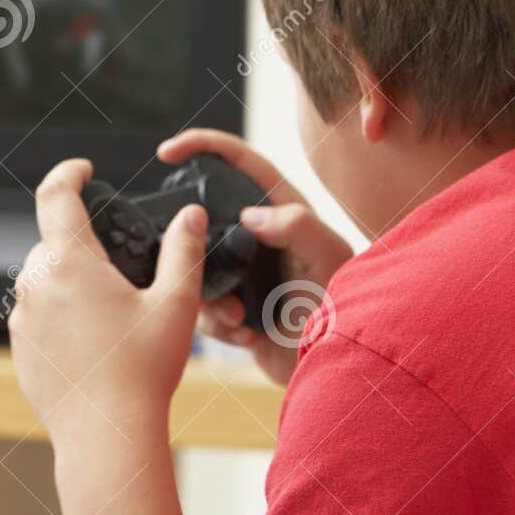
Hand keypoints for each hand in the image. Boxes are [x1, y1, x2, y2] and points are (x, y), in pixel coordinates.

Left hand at [9, 158, 206, 443]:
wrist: (106, 435)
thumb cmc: (142, 370)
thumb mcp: (175, 304)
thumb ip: (183, 251)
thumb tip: (190, 214)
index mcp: (68, 261)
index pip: (55, 195)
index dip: (68, 173)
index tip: (83, 169)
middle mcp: (34, 283)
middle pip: (52, 243)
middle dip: (82, 243)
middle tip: (120, 263)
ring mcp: (22, 318)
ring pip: (43, 280)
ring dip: (70, 280)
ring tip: (113, 309)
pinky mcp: (20, 349)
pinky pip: (37, 315)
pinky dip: (61, 315)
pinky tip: (96, 342)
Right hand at [157, 129, 352, 384]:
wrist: (342, 367)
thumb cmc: (348, 307)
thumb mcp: (329, 259)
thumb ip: (298, 226)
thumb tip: (247, 215)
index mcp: (282, 210)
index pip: (238, 162)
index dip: (202, 146)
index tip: (166, 153)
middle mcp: (258, 237)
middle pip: (202, 217)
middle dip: (188, 243)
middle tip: (190, 263)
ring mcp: (242, 272)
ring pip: (193, 266)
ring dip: (206, 295)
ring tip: (238, 317)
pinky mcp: (233, 307)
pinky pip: (201, 306)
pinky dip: (216, 324)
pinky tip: (245, 335)